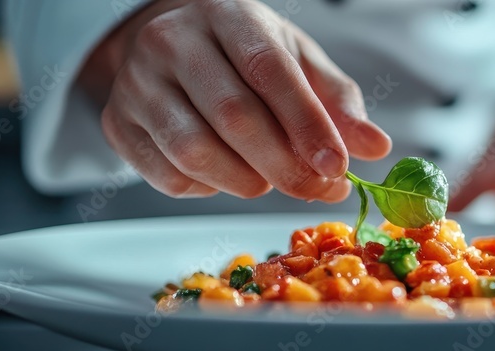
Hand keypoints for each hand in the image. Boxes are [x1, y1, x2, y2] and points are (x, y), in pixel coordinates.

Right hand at [78, 0, 390, 200]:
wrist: (170, 45)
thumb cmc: (244, 54)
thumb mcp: (297, 61)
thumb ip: (337, 102)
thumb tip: (376, 146)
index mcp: (227, 14)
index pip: (268, 70)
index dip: (306, 124)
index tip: (338, 166)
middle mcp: (173, 41)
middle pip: (233, 116)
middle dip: (285, 165)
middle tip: (318, 188)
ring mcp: (138, 83)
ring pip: (194, 151)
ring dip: (245, 182)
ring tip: (270, 180)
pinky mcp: (118, 124)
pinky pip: (168, 175)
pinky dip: (209, 189)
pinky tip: (228, 174)